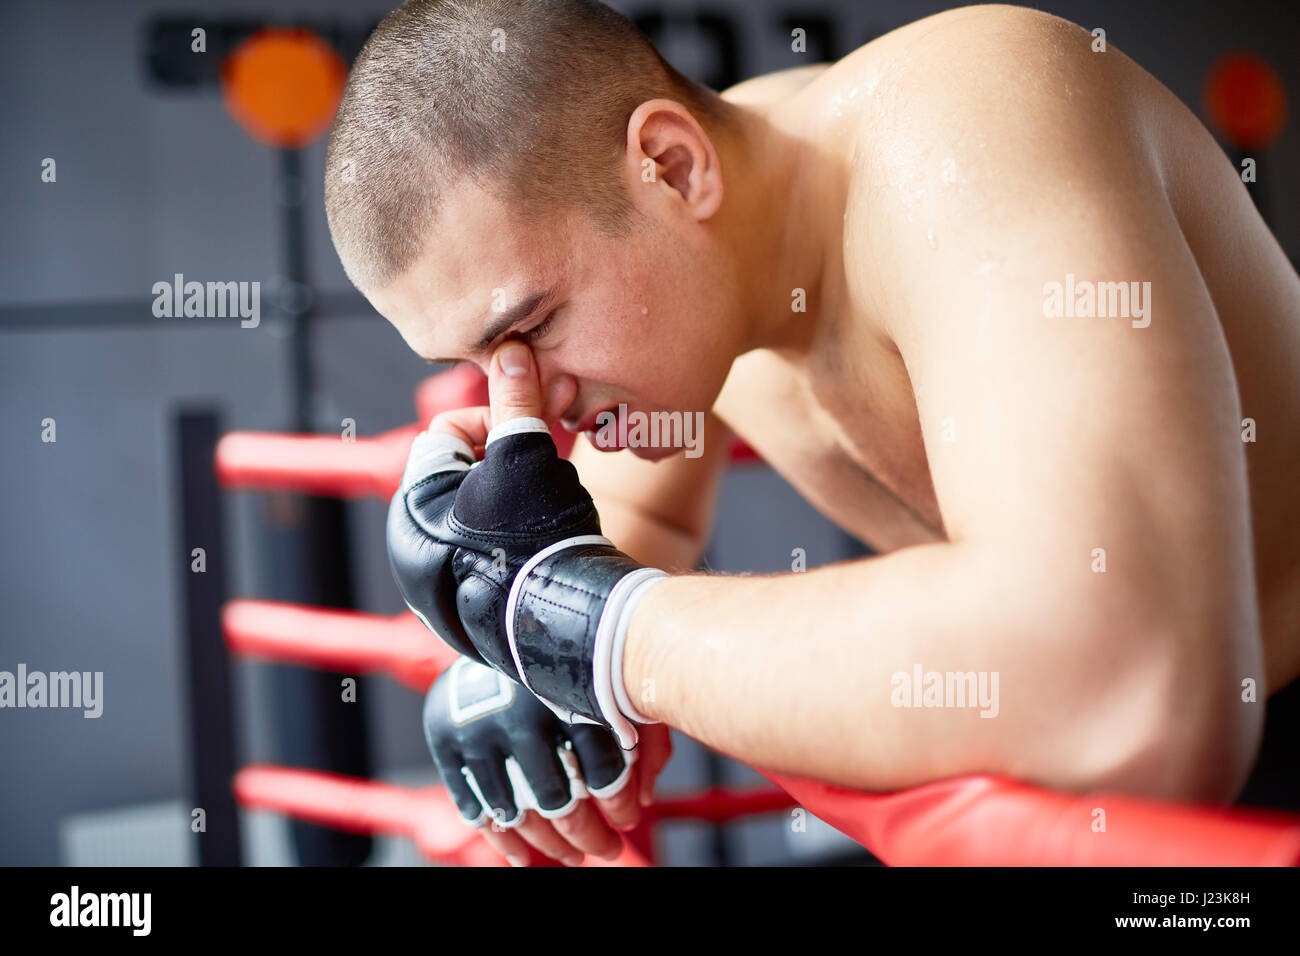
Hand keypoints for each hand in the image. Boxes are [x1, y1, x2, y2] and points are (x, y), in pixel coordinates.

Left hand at [388, 343, 669, 748]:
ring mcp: (430, 585)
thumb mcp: (528, 455)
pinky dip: (507, 547)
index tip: (531, 437)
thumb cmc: (540, 536)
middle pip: (459, 474)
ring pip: (471, 517)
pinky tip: (539, 554)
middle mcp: (408, 544)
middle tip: (542, 477)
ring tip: (544, 517)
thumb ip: (516, 402)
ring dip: (507, 505)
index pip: (449, 431)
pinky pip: (479, 560)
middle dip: (503, 466)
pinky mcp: (456, 615)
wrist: (561, 623)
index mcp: (413, 499)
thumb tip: (510, 351)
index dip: (497, 422)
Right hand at [423, 656, 671, 864]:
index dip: (620, 807)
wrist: (491, 614)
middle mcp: (523, 713)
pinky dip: (500, 838)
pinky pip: (473, 805)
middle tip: (605, 849)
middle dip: (588, 836)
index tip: (627, 821)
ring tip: (569, 854)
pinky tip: (521, 854)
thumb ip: (639, 733)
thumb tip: (643, 797)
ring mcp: (479, 728)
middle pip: (561, 802)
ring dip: (546, 845)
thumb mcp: (607, 680)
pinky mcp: (445, 737)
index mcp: (570, 694)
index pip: (604, 772)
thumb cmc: (564, 659)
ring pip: (517, 813)